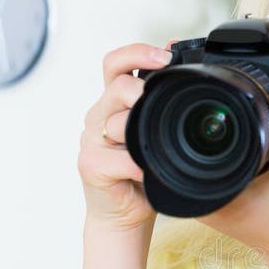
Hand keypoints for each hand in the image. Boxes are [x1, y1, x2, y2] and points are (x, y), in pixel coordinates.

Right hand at [77, 42, 172, 231]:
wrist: (125, 215)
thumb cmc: (143, 174)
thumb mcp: (156, 132)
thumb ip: (160, 101)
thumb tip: (178, 57)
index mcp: (115, 103)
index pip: (116, 63)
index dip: (138, 53)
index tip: (166, 56)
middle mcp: (100, 116)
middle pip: (116, 85)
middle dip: (140, 89)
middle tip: (158, 102)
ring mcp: (91, 140)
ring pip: (114, 120)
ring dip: (139, 132)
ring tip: (154, 146)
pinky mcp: (91, 164)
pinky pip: (119, 158)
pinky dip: (137, 165)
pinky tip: (147, 171)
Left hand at [197, 88, 268, 259]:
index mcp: (216, 199)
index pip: (187, 155)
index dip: (189, 127)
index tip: (203, 108)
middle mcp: (204, 206)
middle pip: (184, 158)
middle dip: (193, 133)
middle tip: (208, 108)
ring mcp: (207, 208)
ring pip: (192, 168)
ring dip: (200, 148)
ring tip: (213, 123)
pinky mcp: (216, 206)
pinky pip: (205, 176)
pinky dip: (213, 160)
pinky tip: (224, 146)